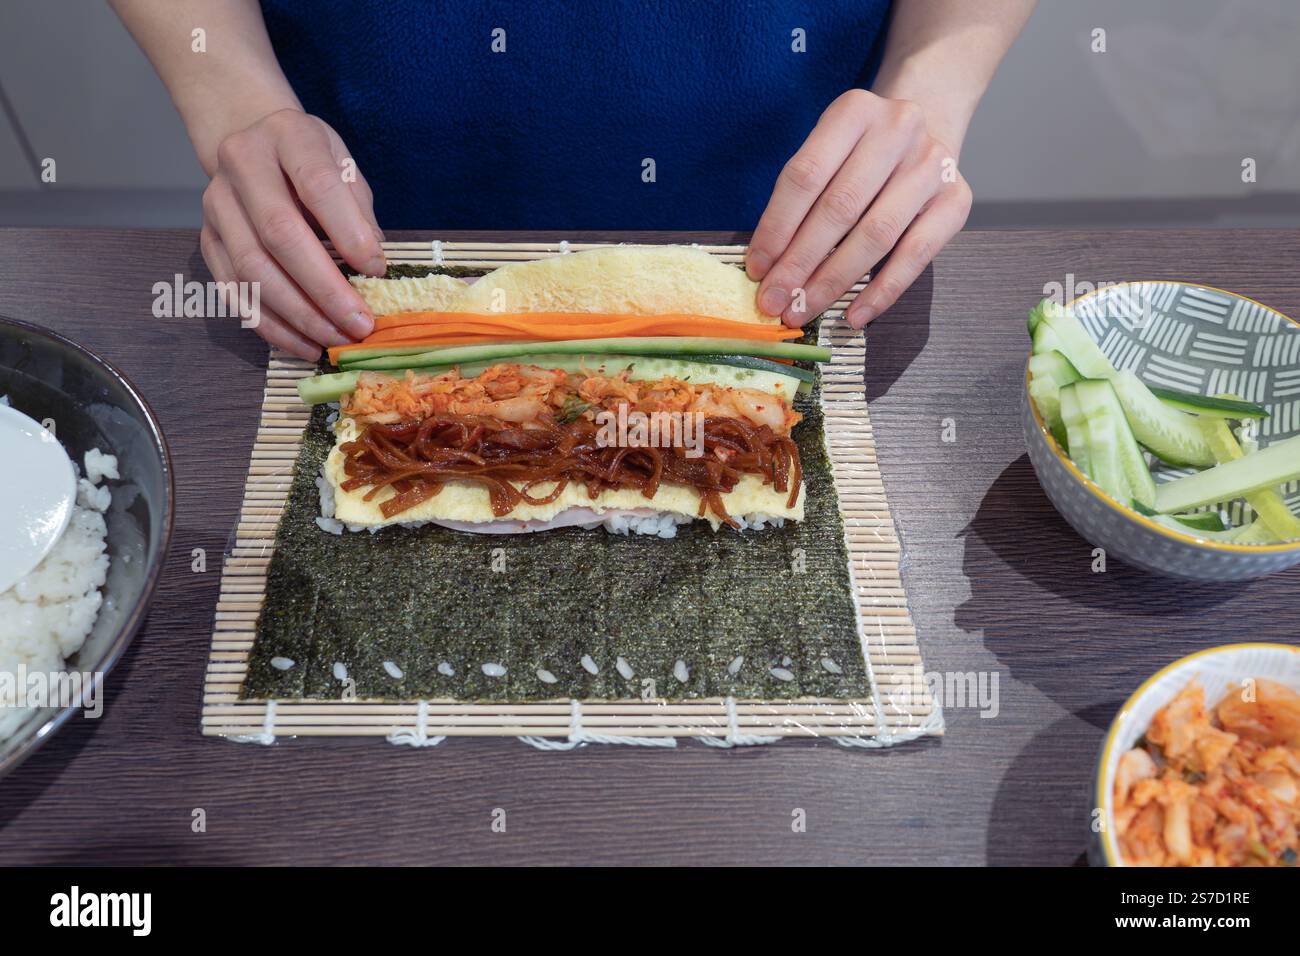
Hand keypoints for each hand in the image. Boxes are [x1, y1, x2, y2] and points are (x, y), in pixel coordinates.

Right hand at [199, 109, 385, 358]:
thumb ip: (358, 211)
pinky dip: (272, 326)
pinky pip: (235, 292)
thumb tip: (372, 270)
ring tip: (336, 341)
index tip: (377, 270)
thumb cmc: (310, 160)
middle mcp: (242, 165)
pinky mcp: (208, 241)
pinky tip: (304, 344)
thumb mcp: (343, 165)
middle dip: (324, 288)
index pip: (316, 185)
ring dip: (298, 315)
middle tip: (359, 325)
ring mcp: (217, 204)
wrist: (251, 141)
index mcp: (287, 136)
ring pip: (252, 269)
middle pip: (279, 234)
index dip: (348, 232)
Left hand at [747, 89, 971, 328]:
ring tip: (804, 310)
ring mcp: (932, 164)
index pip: (804, 177)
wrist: (930, 125)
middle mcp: (898, 129)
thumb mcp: (829, 151)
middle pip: (839, 208)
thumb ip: (800, 199)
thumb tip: (768, 265)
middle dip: (800, 262)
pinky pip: (915, 255)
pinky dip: (882, 291)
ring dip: (833, 280)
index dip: (776, 228)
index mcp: (854, 111)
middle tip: (774, 301)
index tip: (757, 269)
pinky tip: (854, 315)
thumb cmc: (863, 151)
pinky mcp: (957, 200)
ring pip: (875, 234)